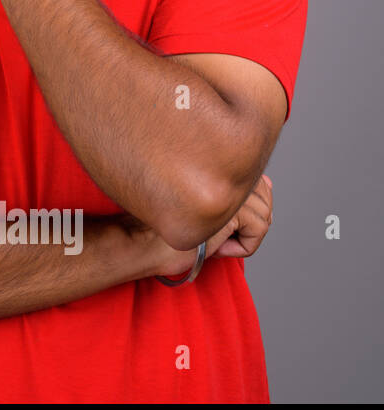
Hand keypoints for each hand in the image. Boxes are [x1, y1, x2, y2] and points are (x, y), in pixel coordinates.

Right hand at [116, 174, 274, 278]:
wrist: (142, 242)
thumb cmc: (167, 225)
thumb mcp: (206, 204)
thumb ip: (234, 189)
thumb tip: (268, 181)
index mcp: (215, 162)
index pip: (257, 183)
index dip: (246, 210)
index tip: (221, 223)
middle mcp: (222, 168)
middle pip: (265, 200)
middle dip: (249, 224)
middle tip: (218, 234)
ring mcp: (226, 186)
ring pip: (264, 216)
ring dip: (243, 237)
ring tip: (214, 240)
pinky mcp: (229, 208)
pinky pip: (259, 230)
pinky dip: (243, 247)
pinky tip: (218, 246)